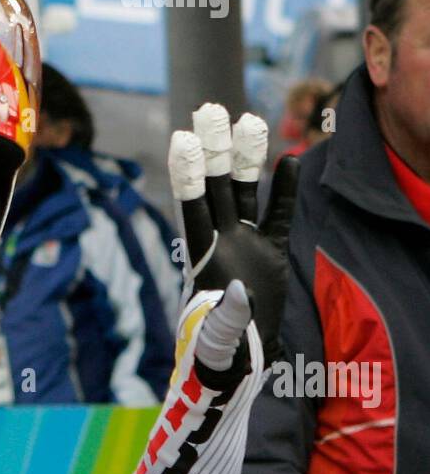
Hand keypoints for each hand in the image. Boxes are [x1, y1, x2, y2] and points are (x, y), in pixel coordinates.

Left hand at [168, 104, 298, 365]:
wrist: (241, 364)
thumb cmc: (221, 358)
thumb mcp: (220, 342)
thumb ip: (225, 318)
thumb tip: (237, 293)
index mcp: (203, 261)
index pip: (193, 210)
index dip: (189, 176)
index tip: (182, 140)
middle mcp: (223, 245)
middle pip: (217, 189)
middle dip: (216, 151)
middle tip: (211, 109)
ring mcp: (247, 246)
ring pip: (246, 194)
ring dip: (248, 160)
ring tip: (250, 120)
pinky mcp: (270, 254)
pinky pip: (278, 216)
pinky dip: (284, 191)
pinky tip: (290, 160)